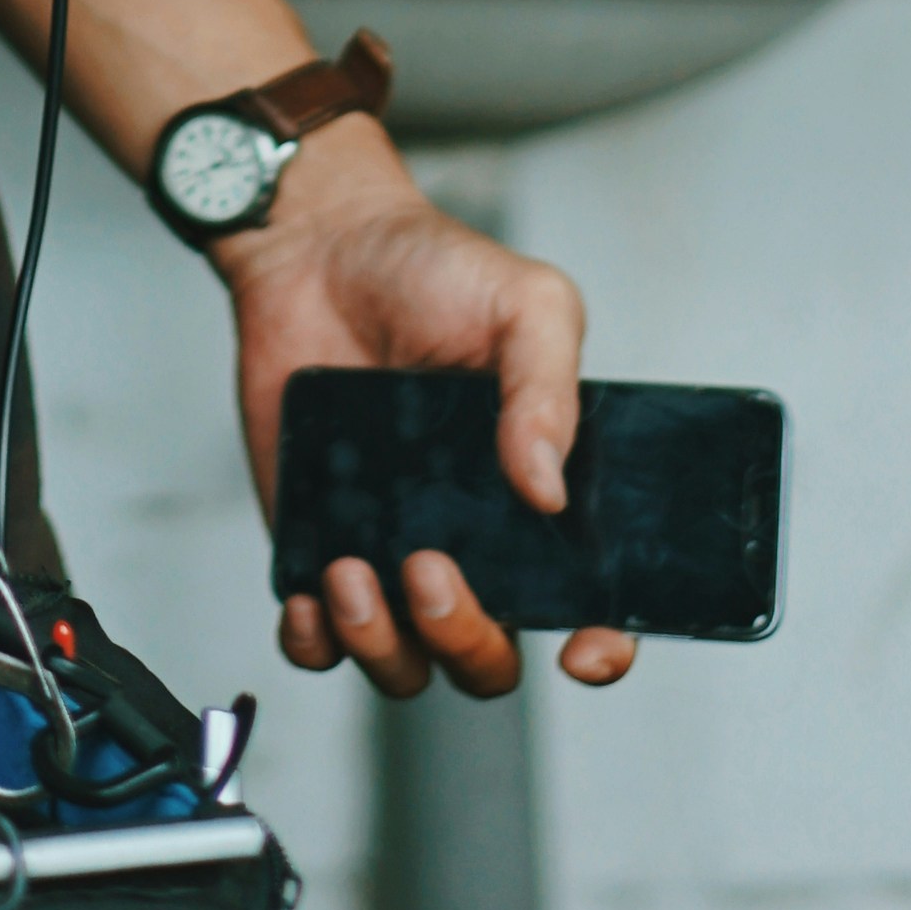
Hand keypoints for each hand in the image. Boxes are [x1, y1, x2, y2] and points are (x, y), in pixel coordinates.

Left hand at [220, 133, 637, 701]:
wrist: (320, 244)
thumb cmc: (432, 270)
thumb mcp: (523, 303)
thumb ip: (548, 387)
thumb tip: (548, 489)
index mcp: (540, 499)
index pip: (590, 605)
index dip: (602, 647)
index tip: (581, 654)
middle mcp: (473, 543)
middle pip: (489, 659)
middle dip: (467, 639)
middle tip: (431, 567)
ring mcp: (392, 550)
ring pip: (405, 664)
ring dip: (383, 645)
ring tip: (354, 570)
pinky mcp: (317, 544)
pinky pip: (317, 641)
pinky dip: (313, 642)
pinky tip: (309, 594)